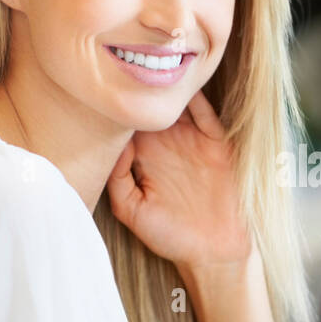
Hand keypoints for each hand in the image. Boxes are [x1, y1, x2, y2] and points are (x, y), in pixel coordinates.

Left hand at [107, 90, 253, 271]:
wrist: (215, 250)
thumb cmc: (170, 236)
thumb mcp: (131, 210)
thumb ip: (117, 179)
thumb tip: (114, 144)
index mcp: (143, 158)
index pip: (126, 124)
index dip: (116, 110)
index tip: (105, 95)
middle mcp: (167, 144)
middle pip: (150, 108)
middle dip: (139, 92)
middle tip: (126, 74)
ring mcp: (192, 141)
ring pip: (176, 105)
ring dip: (167, 90)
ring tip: (153, 72)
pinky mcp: (216, 142)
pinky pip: (204, 113)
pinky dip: (196, 97)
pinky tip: (184, 85)